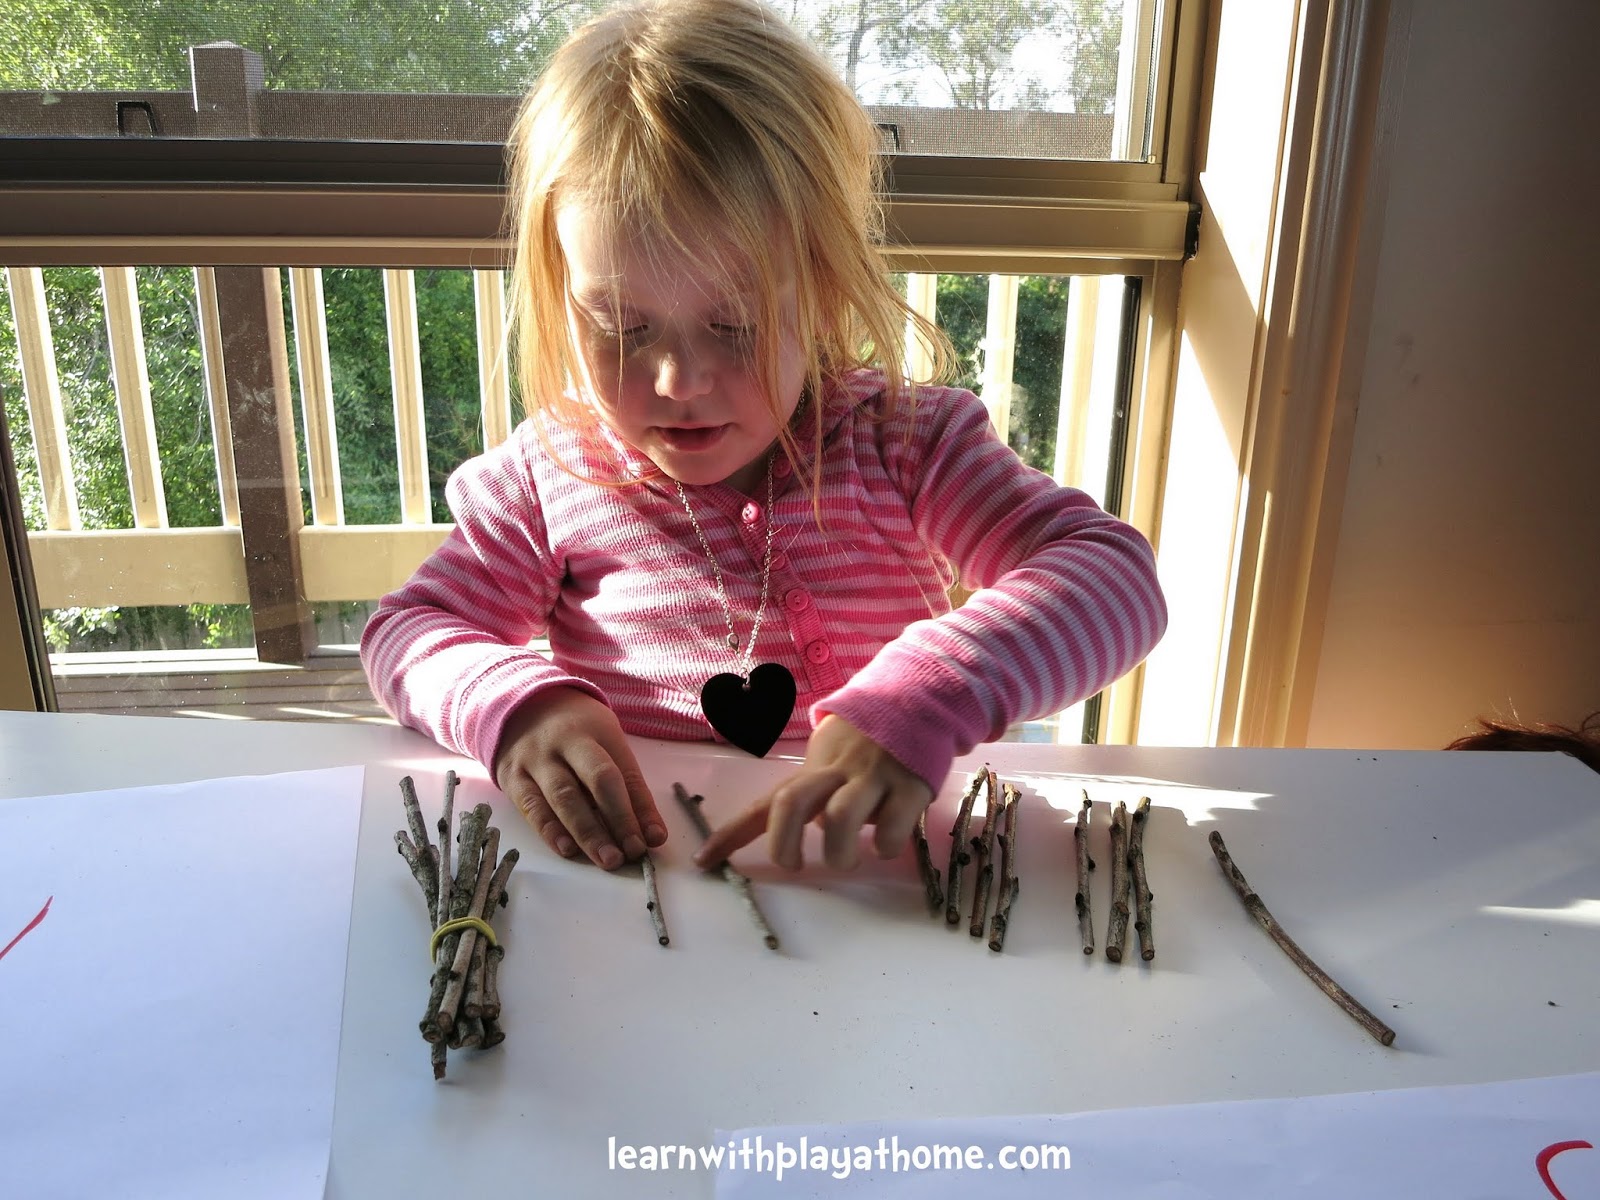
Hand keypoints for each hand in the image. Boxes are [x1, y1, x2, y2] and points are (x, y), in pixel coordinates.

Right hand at [492, 687, 666, 868]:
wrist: (520, 705)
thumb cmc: (576, 730)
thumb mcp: (606, 741)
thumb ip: (626, 784)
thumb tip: (650, 834)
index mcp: (598, 731)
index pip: (625, 773)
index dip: (640, 809)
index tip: (653, 839)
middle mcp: (566, 742)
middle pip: (597, 781)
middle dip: (618, 820)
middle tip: (631, 853)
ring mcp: (536, 759)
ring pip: (564, 797)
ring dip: (588, 833)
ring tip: (606, 859)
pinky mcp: (512, 777)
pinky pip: (532, 807)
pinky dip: (551, 831)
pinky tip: (568, 850)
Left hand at [693, 715, 932, 870]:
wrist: (918, 700)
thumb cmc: (866, 743)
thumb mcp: (830, 762)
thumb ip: (811, 796)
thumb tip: (794, 833)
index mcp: (813, 772)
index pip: (765, 803)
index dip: (731, 834)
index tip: (702, 862)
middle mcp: (837, 773)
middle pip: (793, 803)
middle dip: (784, 843)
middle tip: (793, 864)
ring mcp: (873, 778)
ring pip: (840, 817)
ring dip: (838, 851)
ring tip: (845, 859)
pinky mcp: (910, 787)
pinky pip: (894, 825)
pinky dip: (886, 844)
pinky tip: (886, 845)